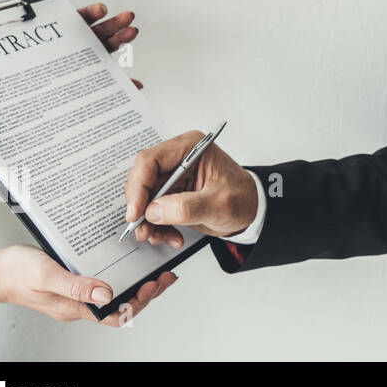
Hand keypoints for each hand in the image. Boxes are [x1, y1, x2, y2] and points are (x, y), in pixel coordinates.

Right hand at [0, 244, 176, 326]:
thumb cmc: (15, 273)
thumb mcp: (48, 275)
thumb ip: (77, 287)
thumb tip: (107, 295)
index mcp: (75, 307)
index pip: (116, 314)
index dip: (140, 301)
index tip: (156, 283)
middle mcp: (78, 305)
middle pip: (120, 307)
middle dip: (146, 293)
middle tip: (166, 276)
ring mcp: (75, 296)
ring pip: (114, 297)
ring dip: (136, 286)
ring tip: (156, 272)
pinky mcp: (73, 285)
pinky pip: (102, 286)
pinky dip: (120, 277)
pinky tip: (129, 266)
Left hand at [20, 0, 144, 89]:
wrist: (10, 76)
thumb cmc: (17, 48)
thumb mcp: (19, 22)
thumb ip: (29, 1)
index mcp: (68, 27)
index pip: (83, 17)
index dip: (93, 11)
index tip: (100, 9)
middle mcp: (81, 41)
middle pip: (102, 30)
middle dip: (116, 22)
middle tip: (128, 16)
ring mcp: (87, 60)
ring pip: (108, 49)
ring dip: (122, 40)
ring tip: (132, 33)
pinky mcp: (90, 79)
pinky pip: (108, 81)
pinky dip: (124, 83)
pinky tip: (135, 83)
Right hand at [124, 131, 257, 246]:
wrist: (251, 209)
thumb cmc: (243, 198)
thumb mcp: (220, 204)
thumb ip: (187, 207)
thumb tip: (155, 211)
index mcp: (191, 148)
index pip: (151, 160)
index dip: (138, 186)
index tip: (136, 212)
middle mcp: (178, 159)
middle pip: (142, 180)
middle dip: (140, 208)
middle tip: (144, 230)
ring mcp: (174, 176)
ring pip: (144, 198)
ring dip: (148, 222)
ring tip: (160, 237)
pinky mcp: (171, 193)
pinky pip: (153, 210)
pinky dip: (157, 226)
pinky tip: (171, 236)